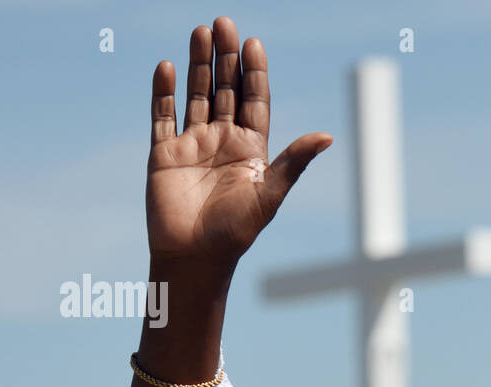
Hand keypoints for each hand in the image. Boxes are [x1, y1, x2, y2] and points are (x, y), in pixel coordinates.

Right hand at [147, 17, 331, 268]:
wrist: (195, 258)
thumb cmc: (236, 233)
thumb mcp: (270, 195)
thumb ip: (294, 162)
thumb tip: (327, 136)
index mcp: (251, 151)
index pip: (255, 101)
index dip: (254, 72)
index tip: (253, 42)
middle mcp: (223, 142)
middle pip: (226, 90)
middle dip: (225, 58)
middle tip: (224, 22)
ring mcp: (193, 145)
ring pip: (196, 96)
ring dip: (197, 66)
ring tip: (200, 33)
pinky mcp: (164, 154)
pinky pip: (163, 116)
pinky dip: (163, 92)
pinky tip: (166, 67)